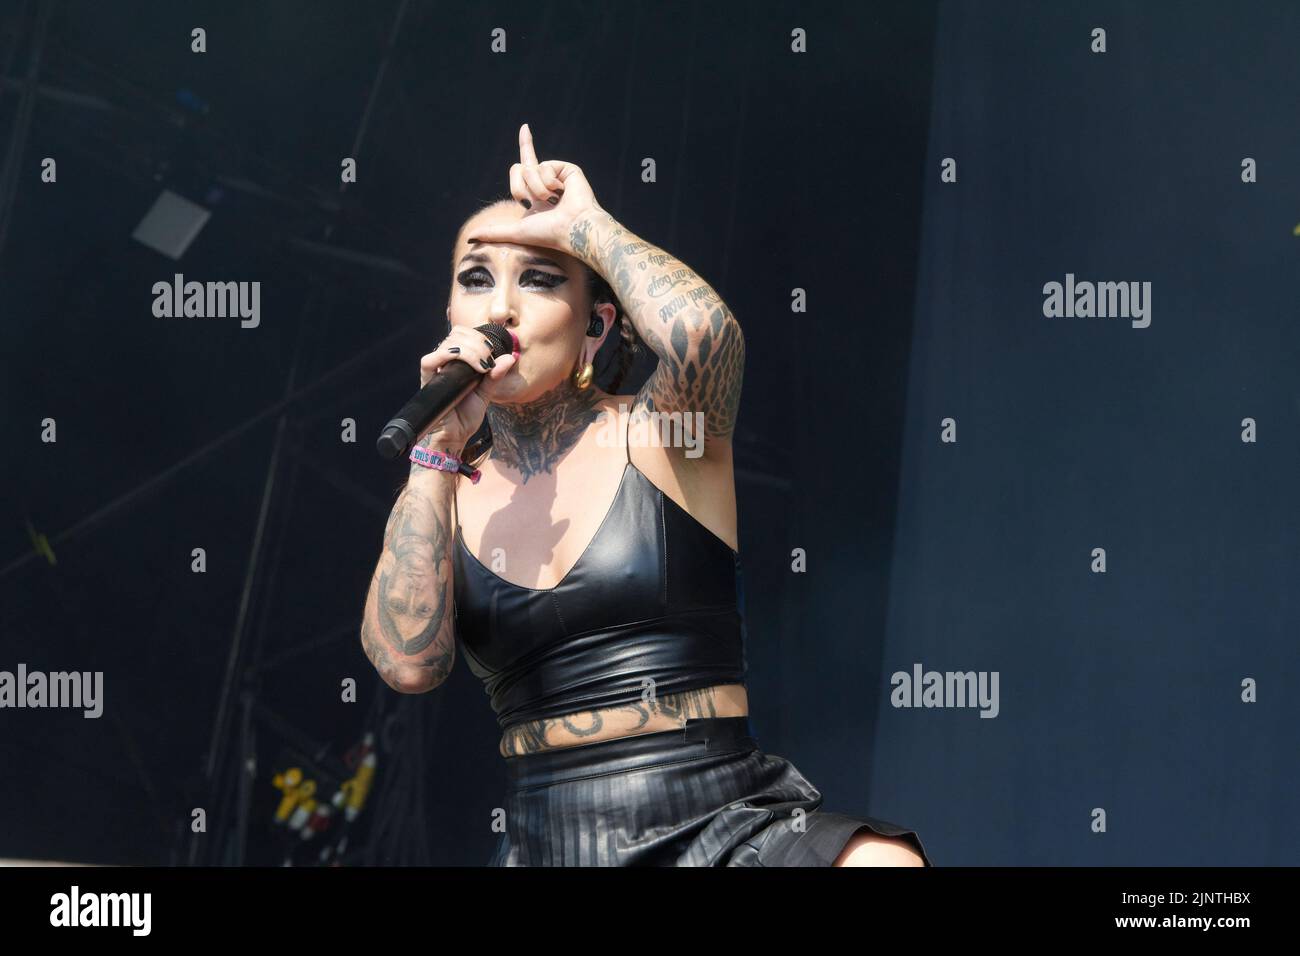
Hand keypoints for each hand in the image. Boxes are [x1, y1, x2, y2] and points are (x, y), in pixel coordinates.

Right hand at [414, 326, 516, 450]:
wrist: (455, 436)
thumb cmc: (466, 416)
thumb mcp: (486, 393)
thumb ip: (495, 375)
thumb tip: (510, 357)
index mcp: (457, 363)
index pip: (462, 335)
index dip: (477, 336)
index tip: (491, 349)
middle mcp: (445, 363)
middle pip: (456, 335)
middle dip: (476, 341)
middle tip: (488, 358)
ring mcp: (435, 371)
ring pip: (447, 344)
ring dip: (469, 349)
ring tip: (482, 365)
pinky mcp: (428, 381)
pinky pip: (429, 361)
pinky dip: (448, 355)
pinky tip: (466, 363)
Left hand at [465, 123, 600, 254]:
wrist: (572, 230)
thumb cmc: (549, 234)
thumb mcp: (516, 232)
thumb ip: (493, 233)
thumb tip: (470, 237)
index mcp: (536, 195)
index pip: (524, 167)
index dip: (526, 145)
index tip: (525, 126)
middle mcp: (546, 183)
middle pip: (519, 168)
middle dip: (521, 187)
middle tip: (537, 203)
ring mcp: (557, 175)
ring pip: (529, 169)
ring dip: (537, 189)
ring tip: (553, 201)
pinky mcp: (568, 170)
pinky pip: (545, 166)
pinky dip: (549, 182)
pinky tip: (562, 193)